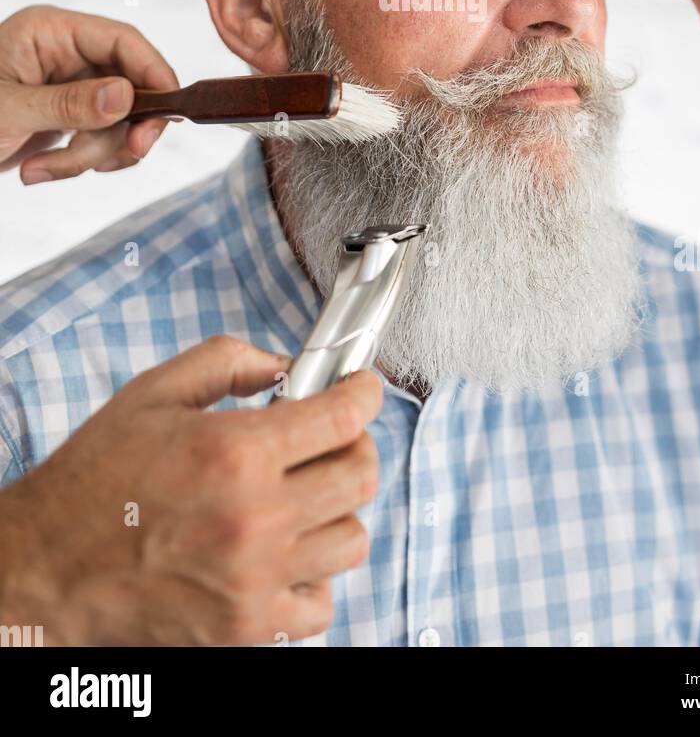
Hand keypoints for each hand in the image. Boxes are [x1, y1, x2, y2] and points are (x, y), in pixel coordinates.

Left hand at [0, 5, 177, 182]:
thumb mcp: (7, 110)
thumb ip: (69, 104)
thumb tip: (127, 97)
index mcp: (51, 31)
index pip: (122, 40)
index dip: (153, 72)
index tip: (167, 109)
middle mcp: (66, 54)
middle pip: (129, 86)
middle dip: (119, 130)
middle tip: (129, 156)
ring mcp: (68, 88)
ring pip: (116, 122)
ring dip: (89, 156)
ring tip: (39, 172)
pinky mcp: (65, 118)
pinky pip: (97, 142)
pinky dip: (78, 164)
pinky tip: (37, 172)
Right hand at [0, 336, 382, 644]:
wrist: (47, 570)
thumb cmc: (93, 483)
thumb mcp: (153, 394)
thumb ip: (225, 362)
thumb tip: (281, 364)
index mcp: (235, 453)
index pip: (341, 418)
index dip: (362, 393)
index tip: (360, 388)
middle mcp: (255, 518)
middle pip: (360, 476)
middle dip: (355, 444)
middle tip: (333, 438)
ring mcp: (255, 579)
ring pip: (351, 537)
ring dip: (337, 509)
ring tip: (304, 496)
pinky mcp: (248, 627)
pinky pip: (322, 603)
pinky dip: (314, 575)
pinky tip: (286, 552)